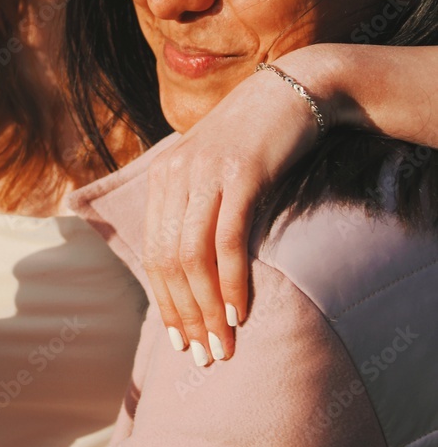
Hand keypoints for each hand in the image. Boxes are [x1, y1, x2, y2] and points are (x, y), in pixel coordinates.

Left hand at [143, 62, 327, 364]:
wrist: (294, 90)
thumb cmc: (257, 139)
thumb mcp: (215, 171)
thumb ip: (198, 209)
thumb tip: (192, 272)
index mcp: (163, 177)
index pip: (153, 254)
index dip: (165, 303)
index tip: (180, 341)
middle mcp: (176, 174)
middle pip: (168, 261)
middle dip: (184, 315)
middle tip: (203, 356)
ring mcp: (206, 173)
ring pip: (193, 257)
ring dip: (207, 309)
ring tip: (222, 345)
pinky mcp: (241, 174)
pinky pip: (228, 239)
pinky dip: (231, 280)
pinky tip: (239, 311)